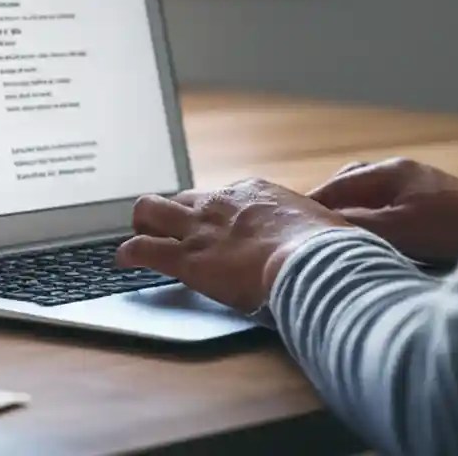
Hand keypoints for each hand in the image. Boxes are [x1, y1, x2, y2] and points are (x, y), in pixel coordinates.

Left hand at [116, 179, 352, 312]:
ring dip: (142, 224)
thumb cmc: (330, 250)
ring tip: (138, 238)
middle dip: (171, 213)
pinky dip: (129, 254)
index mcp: (255, 192)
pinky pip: (144, 249)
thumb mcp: (325, 228)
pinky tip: (123, 262)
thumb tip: (335, 243)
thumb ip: (314, 231)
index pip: (222, 197)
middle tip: (167, 230)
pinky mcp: (187, 259)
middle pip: (182, 198)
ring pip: (150, 211)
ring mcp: (201, 229)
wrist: (314, 264)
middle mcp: (221, 203)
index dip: (215, 213)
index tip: (216, 226)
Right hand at [307, 158, 457, 263]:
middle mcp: (404, 171)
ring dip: (352, 210)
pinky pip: (391, 204)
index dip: (311, 203)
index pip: (338, 185)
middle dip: (328, 203)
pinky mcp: (437, 203)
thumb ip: (358, 224)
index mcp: (391, 171)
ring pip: (373, 193)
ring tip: (338, 232)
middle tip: (308, 226)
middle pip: (353, 182)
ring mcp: (422, 185)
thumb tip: (320, 227)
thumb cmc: (452, 229)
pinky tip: (374, 236)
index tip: (289, 220)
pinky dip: (373, 216)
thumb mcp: (398, 229)